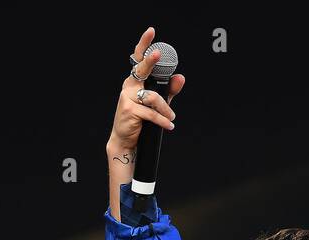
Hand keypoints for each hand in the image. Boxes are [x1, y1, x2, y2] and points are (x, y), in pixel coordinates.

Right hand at [109, 26, 184, 152]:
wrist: (126, 139)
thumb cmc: (141, 119)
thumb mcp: (158, 104)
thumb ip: (169, 91)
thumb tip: (181, 77)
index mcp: (135, 80)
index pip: (138, 58)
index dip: (144, 44)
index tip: (151, 31)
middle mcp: (129, 85)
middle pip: (141, 70)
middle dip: (149, 61)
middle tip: (157, 53)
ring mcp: (127, 97)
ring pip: (153, 97)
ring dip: (165, 109)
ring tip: (171, 118)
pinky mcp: (129, 110)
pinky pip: (151, 113)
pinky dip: (162, 120)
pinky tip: (169, 125)